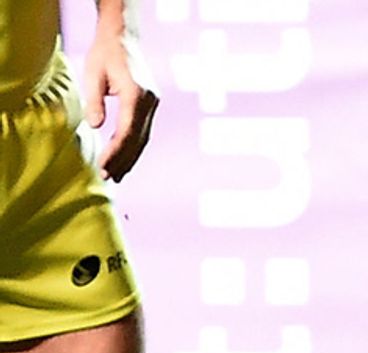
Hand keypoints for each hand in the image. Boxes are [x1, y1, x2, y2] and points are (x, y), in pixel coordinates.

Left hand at [82, 30, 159, 180]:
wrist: (124, 37)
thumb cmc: (105, 53)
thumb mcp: (93, 74)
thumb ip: (95, 100)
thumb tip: (96, 126)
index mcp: (136, 94)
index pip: (127, 131)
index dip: (116, 152)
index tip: (104, 167)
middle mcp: (149, 102)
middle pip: (138, 139)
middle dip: (124, 160)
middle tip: (109, 179)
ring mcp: (153, 104)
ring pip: (143, 138)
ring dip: (131, 157)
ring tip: (117, 175)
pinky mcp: (150, 105)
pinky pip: (143, 131)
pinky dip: (134, 146)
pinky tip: (125, 158)